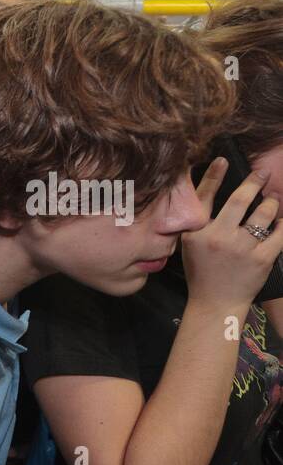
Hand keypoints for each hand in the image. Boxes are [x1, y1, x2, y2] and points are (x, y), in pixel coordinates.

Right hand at [183, 163, 282, 312]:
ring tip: (271, 203)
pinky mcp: (262, 259)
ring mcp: (241, 248)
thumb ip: (200, 224)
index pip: (204, 198)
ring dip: (271, 204)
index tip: (224, 161)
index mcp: (197, 234)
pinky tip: (282, 221)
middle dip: (255, 182)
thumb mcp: (191, 247)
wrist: (215, 304)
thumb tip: (219, 196)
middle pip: (240, 200)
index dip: (214, 176)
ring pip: (264, 213)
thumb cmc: (202, 273)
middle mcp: (218, 238)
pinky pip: (281, 233)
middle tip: (263, 173)